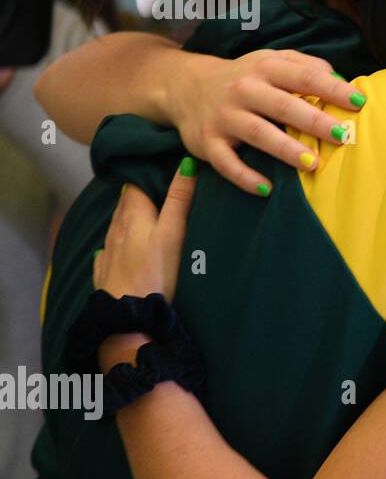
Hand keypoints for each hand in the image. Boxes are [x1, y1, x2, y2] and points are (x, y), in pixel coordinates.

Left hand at [94, 159, 197, 302]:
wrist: (128, 315)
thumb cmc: (156, 272)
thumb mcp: (173, 233)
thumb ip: (180, 199)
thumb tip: (186, 163)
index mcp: (133, 214)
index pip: (137, 183)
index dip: (150, 174)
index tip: (164, 167)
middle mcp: (116, 227)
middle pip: (127, 202)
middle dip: (140, 192)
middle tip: (160, 186)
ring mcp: (108, 249)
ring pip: (117, 223)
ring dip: (130, 215)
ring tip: (146, 213)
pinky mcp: (106, 270)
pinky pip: (108, 248)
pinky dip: (117, 241)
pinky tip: (121, 246)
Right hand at [168, 49, 365, 195]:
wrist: (187, 86)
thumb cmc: (247, 78)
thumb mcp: (273, 61)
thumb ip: (306, 66)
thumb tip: (340, 80)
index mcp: (266, 68)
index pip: (304, 77)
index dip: (332, 89)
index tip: (359, 103)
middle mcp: (244, 90)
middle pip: (283, 106)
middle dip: (313, 121)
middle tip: (341, 136)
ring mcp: (224, 116)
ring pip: (258, 133)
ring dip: (285, 149)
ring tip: (312, 163)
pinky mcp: (207, 142)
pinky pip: (226, 163)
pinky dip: (245, 177)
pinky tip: (267, 189)